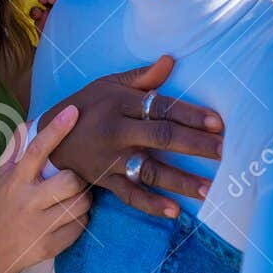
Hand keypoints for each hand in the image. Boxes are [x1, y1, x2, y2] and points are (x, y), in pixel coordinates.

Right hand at [0, 105, 91, 272]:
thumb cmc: (0, 208)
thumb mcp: (1, 178)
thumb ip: (15, 150)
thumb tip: (31, 121)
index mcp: (14, 181)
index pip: (36, 150)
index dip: (56, 130)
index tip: (74, 112)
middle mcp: (25, 202)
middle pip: (70, 181)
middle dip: (78, 180)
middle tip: (75, 182)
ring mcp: (38, 226)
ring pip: (81, 205)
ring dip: (84, 200)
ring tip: (73, 200)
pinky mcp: (50, 247)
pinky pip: (80, 227)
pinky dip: (80, 222)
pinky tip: (68, 220)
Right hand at [40, 55, 222, 218]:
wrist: (49, 138)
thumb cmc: (86, 106)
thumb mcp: (107, 85)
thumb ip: (142, 77)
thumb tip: (170, 60)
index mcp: (120, 103)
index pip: (162, 107)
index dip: (190, 115)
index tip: (218, 123)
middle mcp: (116, 131)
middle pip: (161, 137)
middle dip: (195, 145)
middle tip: (224, 152)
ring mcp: (110, 159)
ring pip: (149, 170)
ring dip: (180, 181)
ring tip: (209, 190)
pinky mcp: (105, 181)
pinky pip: (130, 195)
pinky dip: (151, 204)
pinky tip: (174, 212)